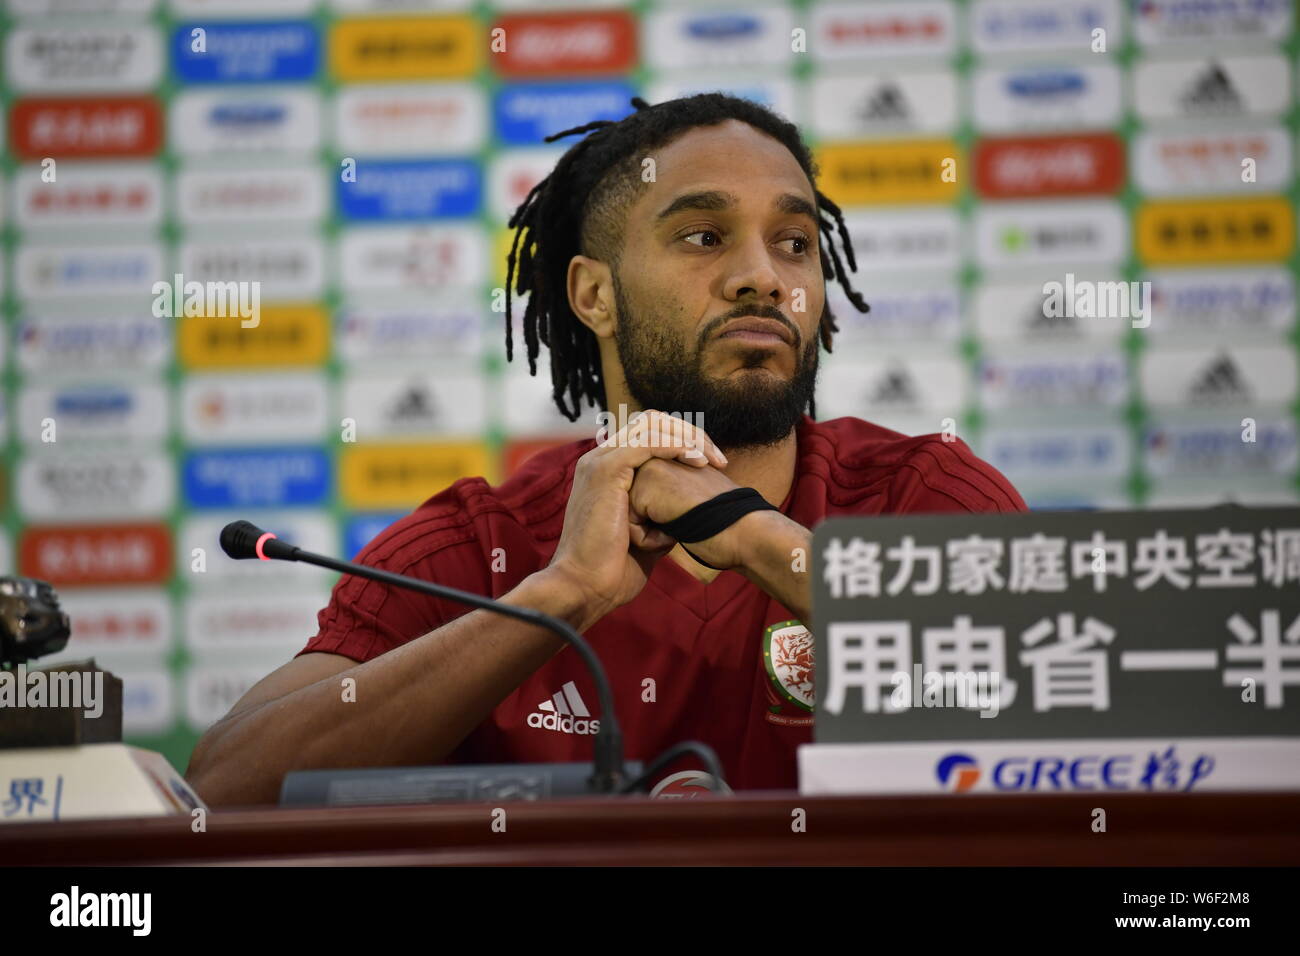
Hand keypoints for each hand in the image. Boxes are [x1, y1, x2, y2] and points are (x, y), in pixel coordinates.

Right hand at [543, 410, 727, 623]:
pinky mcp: (606, 471)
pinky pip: (648, 442)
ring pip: (652, 424)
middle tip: (718, 459)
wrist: (586, 587)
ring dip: (688, 436)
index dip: (683, 441)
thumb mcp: (646, 535)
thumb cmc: (612, 570)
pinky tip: (698, 460)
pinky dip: (677, 446)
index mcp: (607, 471)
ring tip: (712, 459)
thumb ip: (661, 515)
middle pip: (652, 421)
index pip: (648, 433)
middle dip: (691, 433)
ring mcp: (601, 462)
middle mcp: (601, 459)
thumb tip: (685, 511)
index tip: (712, 464)